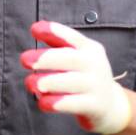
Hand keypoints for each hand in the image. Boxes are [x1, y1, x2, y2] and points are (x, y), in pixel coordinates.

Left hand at [20, 20, 131, 134]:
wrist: (110, 105)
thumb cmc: (85, 76)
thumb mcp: (77, 57)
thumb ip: (57, 43)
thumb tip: (36, 28)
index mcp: (89, 48)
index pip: (72, 37)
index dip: (54, 31)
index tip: (34, 29)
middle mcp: (95, 64)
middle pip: (70, 58)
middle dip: (46, 58)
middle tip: (25, 59)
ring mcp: (96, 85)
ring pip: (71, 82)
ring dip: (48, 81)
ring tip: (30, 83)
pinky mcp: (94, 106)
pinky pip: (74, 103)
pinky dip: (56, 103)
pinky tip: (43, 103)